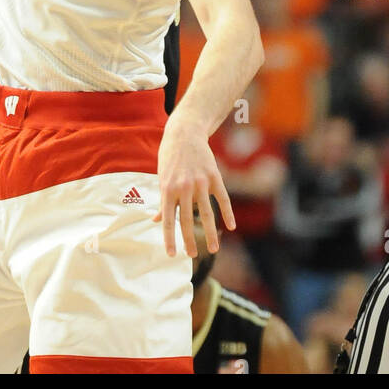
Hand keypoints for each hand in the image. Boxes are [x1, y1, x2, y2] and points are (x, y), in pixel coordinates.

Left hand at [154, 114, 235, 256]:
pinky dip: (228, 213)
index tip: (171, 254)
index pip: (167, 219)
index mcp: (168, 189)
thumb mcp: (162, 177)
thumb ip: (163, 200)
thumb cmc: (169, 157)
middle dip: (190, 240)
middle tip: (192, 255)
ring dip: (210, 233)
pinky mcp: (214, 176)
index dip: (169, 238)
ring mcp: (200, 182)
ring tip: (213, 249)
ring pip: (207, 213)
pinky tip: (231, 226)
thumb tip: (156, 220)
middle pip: (187, 220)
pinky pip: (222, 198)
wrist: (185, 133)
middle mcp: (184, 187)